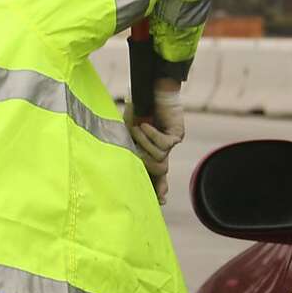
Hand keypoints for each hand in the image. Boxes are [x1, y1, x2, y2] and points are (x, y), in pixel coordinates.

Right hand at [126, 79, 186, 205]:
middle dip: (149, 167)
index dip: (158, 188)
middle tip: (143, 162)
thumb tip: (114, 165)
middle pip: (160, 172)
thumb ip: (123, 147)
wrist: (149, 90)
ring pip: (159, 158)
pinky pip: (164, 145)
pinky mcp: (176, 135)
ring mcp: (170, 143)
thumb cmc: (136, 108)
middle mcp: (162, 150)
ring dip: (144, 142)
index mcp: (150, 150)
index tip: (161, 202)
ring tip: (139, 127)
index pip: (155, 174)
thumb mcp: (125, 131)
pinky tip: (147, 124)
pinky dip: (152, 135)